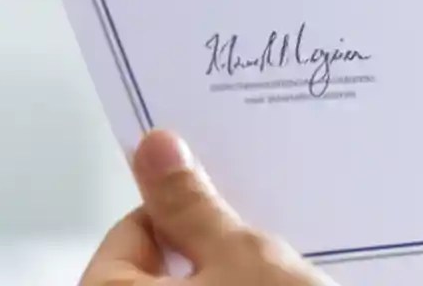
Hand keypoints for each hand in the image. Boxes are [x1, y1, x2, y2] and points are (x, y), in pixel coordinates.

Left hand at [81, 130, 333, 285]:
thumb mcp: (241, 258)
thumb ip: (194, 205)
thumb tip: (156, 149)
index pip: (135, 229)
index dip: (187, 210)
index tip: (229, 197)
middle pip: (165, 263)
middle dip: (213, 242)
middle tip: (261, 241)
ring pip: (199, 283)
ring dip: (235, 272)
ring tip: (283, 270)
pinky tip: (287, 284)